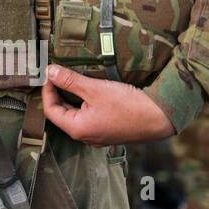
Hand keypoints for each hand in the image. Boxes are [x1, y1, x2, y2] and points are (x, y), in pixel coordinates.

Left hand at [41, 64, 173, 144]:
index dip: (47, 90)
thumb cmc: (128, 105)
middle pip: (62, 113)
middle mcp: (86, 136)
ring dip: (71, 97)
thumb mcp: (95, 89)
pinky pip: (88, 116)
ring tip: (71, 79)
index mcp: (78, 129)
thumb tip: (49, 71)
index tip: (50, 74)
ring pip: (76, 114)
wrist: (160, 117)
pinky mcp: (108, 130)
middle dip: (58, 93)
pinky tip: (88, 90)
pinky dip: (84, 103)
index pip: (50, 110)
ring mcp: (97, 135)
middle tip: (57, 74)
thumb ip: (70, 81)